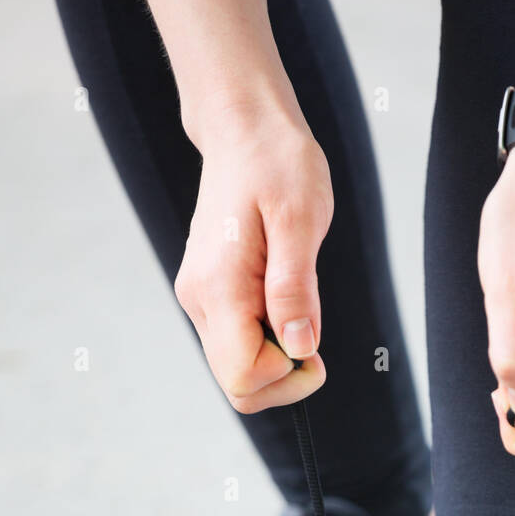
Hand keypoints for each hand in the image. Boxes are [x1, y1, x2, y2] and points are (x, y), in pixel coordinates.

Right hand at [174, 110, 332, 412]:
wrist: (244, 129)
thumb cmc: (277, 163)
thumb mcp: (299, 218)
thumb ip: (296, 288)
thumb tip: (300, 347)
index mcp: (219, 287)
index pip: (244, 375)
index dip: (286, 377)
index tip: (315, 347)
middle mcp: (199, 301)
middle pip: (237, 385)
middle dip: (283, 379)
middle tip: (313, 342)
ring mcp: (201, 300)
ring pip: (236, 369)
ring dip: (276, 360)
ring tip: (300, 310)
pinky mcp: (210, 296)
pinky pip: (237, 343)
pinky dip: (267, 342)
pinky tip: (284, 303)